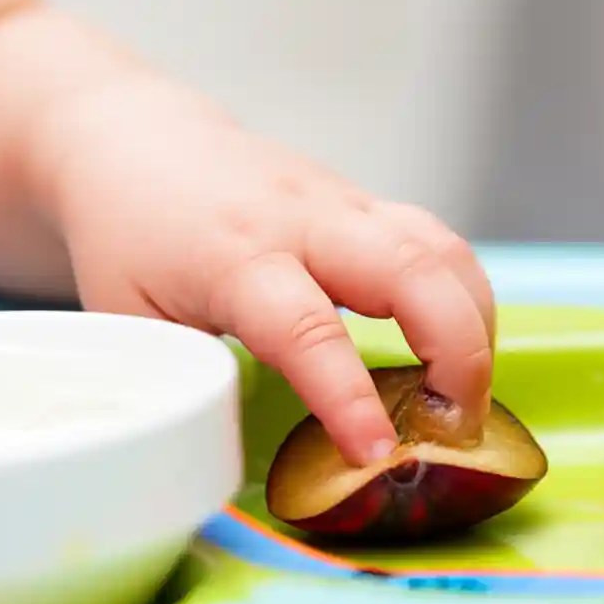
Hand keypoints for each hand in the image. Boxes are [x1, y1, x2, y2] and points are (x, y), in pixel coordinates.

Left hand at [24, 79, 495, 465]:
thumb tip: (234, 464)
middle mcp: (303, 222)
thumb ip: (186, 384)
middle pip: (413, 270)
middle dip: (459, 353)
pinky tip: (454, 350)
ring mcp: (344, 204)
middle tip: (459, 429)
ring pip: (443, 250)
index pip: (307, 328)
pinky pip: (437, 244)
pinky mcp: (366, 204)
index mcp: (235, 257)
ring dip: (475, 326)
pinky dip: (463, 299)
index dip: (348, 396)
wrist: (136, 139)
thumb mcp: (131, 321)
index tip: (378, 453)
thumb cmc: (129, 236)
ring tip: (467, 400)